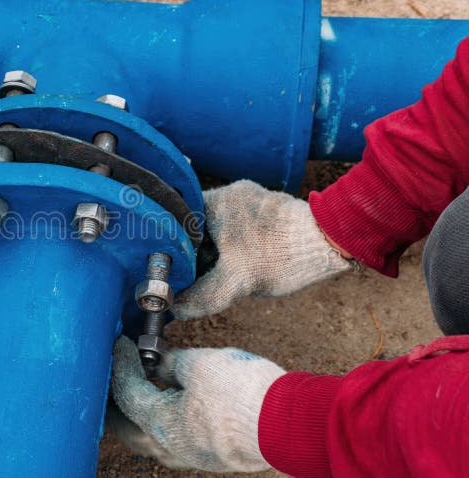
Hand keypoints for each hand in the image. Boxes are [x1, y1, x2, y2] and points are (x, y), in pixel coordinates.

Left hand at [109, 336, 284, 472]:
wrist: (289, 424)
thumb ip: (173, 362)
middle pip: (128, 427)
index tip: (121, 343)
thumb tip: (159, 361)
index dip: (120, 363)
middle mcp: (172, 448)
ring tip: (140, 389)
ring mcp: (193, 456)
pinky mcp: (213, 455)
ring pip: (152, 438)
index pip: (127, 392)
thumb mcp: (201, 364)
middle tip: (115, 376)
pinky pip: (177, 440)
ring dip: (141, 414)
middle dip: (117, 401)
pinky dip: (165, 420)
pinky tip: (173, 403)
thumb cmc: (244, 394)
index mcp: (160, 424)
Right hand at [174, 180, 351, 318]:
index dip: (173, 246)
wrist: (330, 243)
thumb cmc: (281, 256)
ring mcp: (253, 199)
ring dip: (218, 250)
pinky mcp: (271, 208)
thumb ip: (201, 297)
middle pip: (199, 225)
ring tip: (221, 272)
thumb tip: (176, 310)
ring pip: (221, 227)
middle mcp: (232, 193)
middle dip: (197, 251)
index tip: (173, 267)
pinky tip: (244, 264)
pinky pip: (242, 226)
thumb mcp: (234, 284)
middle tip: (195, 275)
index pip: (179, 221)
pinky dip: (237, 245)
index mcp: (216, 202)